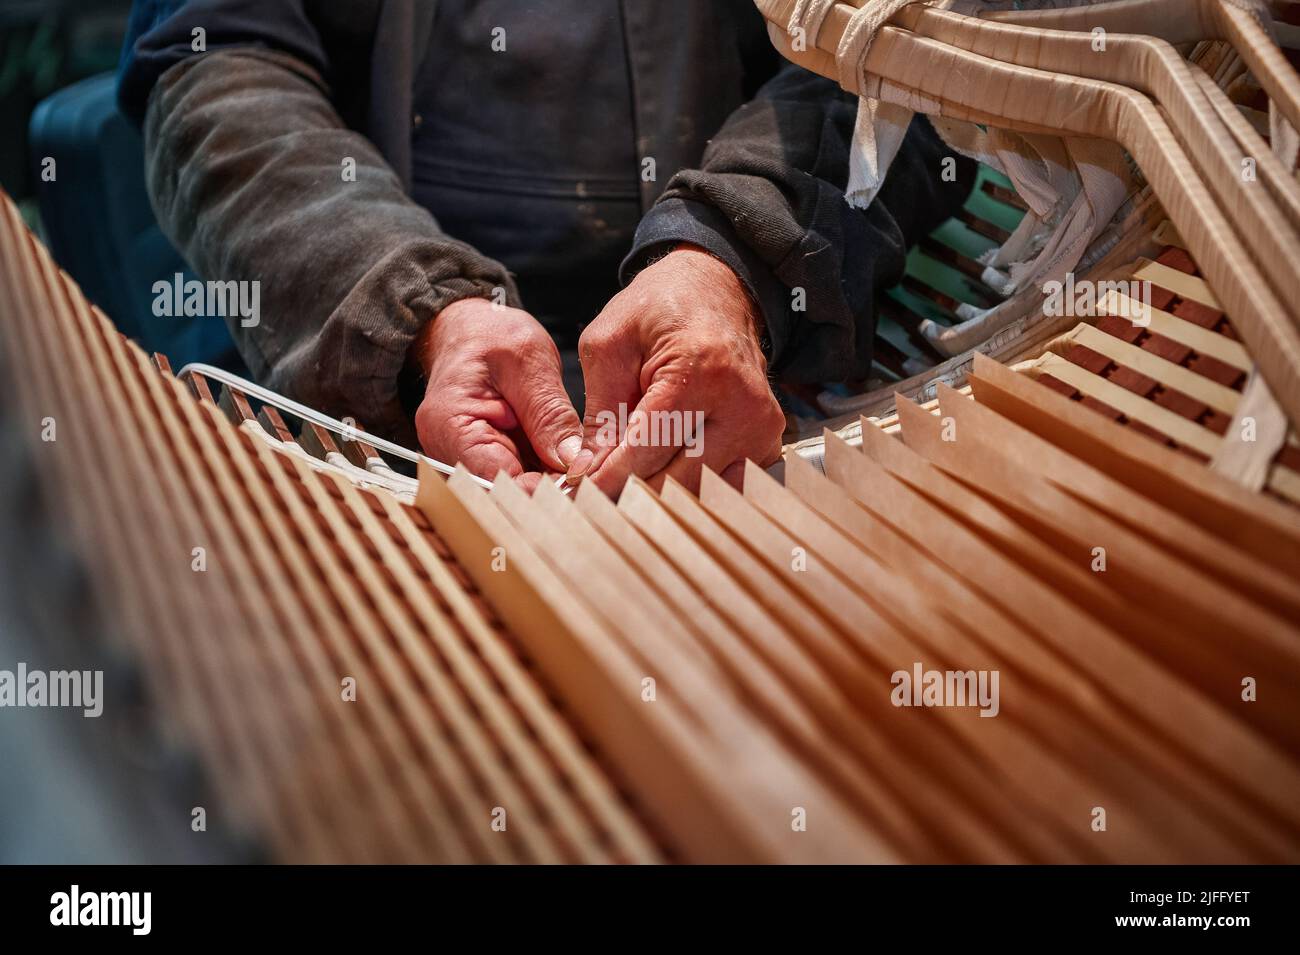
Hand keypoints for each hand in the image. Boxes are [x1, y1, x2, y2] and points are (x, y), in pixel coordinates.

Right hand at [411, 298, 582, 491]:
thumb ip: (549, 413)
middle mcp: (447, 449)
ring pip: (512, 489)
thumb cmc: (490, 334)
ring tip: (581, 469)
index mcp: (450, 425)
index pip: (497, 478)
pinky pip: (515, 476)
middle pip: (504, 491)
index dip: (541, 487)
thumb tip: (572, 461)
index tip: (580, 480)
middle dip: (547, 489)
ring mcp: (464, 457)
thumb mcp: (528, 362)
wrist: (470, 328)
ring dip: (547, 483)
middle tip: (590, 478)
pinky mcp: (483, 457)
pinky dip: (541, 472)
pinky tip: (566, 463)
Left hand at [575, 244, 785, 494]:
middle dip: (628, 493)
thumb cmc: (660, 308)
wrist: (716, 289)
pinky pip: (720, 485)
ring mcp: (762, 429)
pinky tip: (657, 472)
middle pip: (676, 480)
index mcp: (701, 372)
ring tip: (620, 484)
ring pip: (698, 491)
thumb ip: (599, 412)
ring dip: (656, 495)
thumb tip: (586, 471)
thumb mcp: (610, 345)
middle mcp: (743, 405)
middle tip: (591, 496)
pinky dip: (685, 486)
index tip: (575, 492)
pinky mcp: (767, 443)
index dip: (606, 478)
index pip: (648, 449)